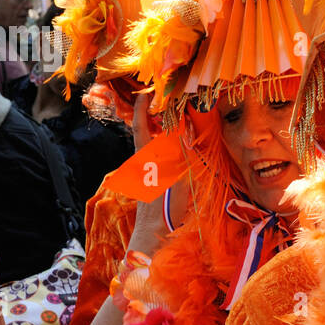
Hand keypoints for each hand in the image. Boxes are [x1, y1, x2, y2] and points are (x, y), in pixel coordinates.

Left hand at [128, 91, 189, 253]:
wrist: (153, 232)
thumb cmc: (166, 207)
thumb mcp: (178, 176)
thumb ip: (180, 150)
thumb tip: (182, 127)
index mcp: (146, 156)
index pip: (141, 124)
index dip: (142, 107)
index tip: (148, 92)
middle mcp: (142, 160)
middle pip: (145, 130)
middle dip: (153, 115)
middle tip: (166, 101)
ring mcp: (144, 170)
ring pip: (150, 143)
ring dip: (159, 130)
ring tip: (174, 120)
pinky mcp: (148, 179)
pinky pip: (155, 154)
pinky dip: (163, 145)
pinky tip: (176, 146)